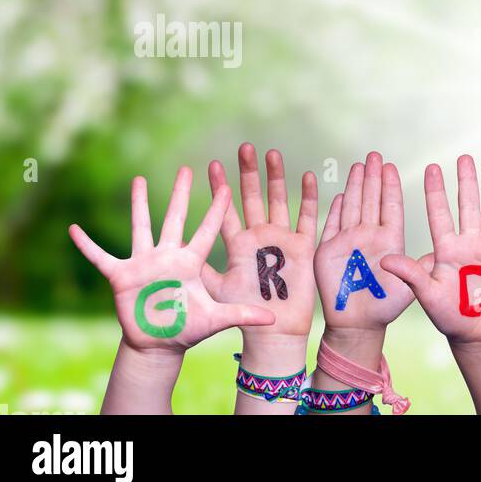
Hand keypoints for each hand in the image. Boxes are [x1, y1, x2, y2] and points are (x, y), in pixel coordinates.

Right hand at [69, 167, 274, 352]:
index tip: (226, 186)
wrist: (159, 344)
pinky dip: (86, 245)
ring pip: (141, 227)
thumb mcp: (217, 319)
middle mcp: (168, 256)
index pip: (207, 231)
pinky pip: (100, 257)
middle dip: (180, 194)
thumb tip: (274, 319)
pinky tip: (74, 229)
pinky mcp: (121, 276)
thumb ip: (243, 315)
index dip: (216, 210)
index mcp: (191, 263)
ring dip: (138, 204)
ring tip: (137, 179)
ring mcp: (144, 263)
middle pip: (175, 218)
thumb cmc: (189, 329)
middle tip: (186, 167)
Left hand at [203, 144, 317, 360]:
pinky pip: (308, 219)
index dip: (219, 190)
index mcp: (237, 246)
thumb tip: (170, 260)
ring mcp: (282, 241)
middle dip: (249, 173)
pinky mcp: (304, 249)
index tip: (210, 166)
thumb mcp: (218, 294)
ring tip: (272, 153)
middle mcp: (259, 238)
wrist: (275, 334)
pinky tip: (307, 176)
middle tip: (245, 146)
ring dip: (276, 178)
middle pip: (253, 198)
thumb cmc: (246, 315)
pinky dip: (310, 199)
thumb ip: (202, 275)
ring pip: (279, 201)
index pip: (225, 212)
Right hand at [315, 152, 414, 331]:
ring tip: (359, 165)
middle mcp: (370, 237)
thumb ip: (419, 270)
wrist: (357, 324)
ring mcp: (349, 241)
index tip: (391, 167)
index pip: (390, 208)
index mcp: (390, 242)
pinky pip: (332, 224)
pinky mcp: (329, 251)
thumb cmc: (385, 308)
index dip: (390, 187)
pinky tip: (340, 192)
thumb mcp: (410, 288)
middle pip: (371, 201)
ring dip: (356, 186)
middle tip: (375, 155)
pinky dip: (335, 208)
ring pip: (353, 207)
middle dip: (373, 177)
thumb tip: (439, 253)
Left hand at [381, 155, 480, 345]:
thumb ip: (410, 274)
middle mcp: (468, 244)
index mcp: (447, 249)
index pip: (440, 214)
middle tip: (464, 157)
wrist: (476, 334)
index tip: (433, 168)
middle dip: (466, 181)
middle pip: (467, 206)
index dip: (436, 192)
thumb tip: (385, 260)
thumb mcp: (427, 294)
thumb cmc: (448, 316)